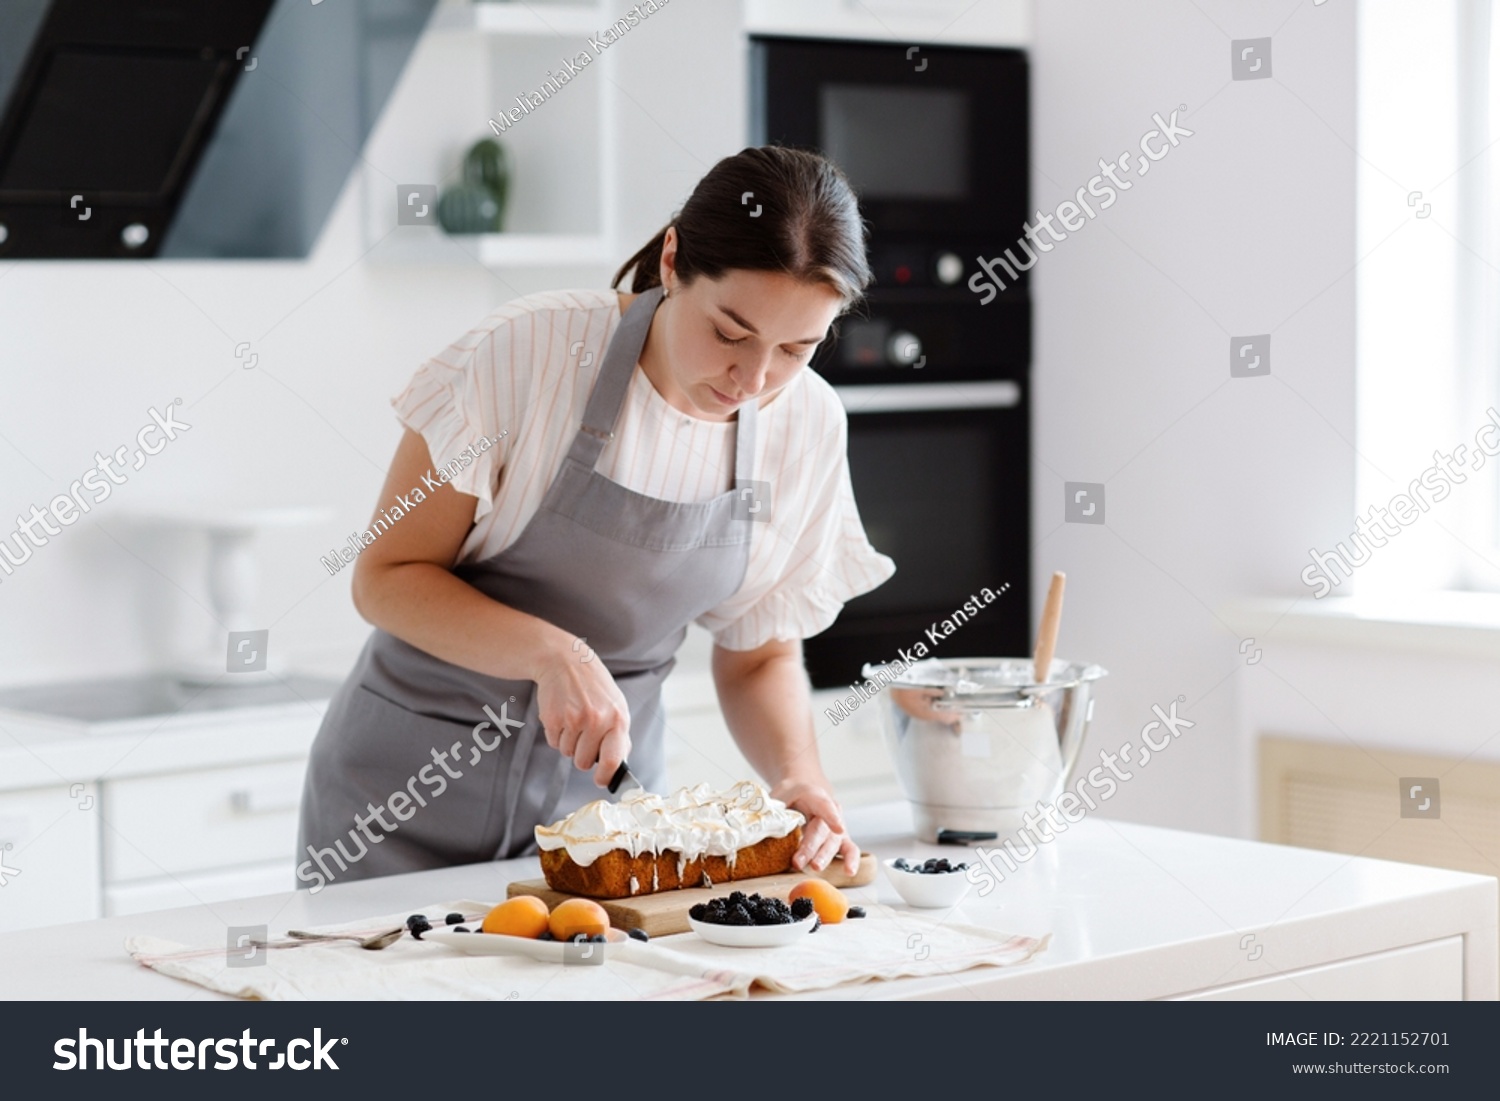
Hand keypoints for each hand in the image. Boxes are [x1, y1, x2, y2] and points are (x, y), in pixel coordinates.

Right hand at [533, 636, 631, 786]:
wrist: (565, 660)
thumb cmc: (594, 686)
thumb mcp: (616, 705)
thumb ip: (619, 734)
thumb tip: (618, 764)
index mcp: (617, 718)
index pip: (612, 760)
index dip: (605, 776)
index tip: (601, 781)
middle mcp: (596, 720)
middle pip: (583, 762)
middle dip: (582, 754)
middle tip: (583, 735)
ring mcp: (573, 720)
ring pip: (567, 753)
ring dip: (568, 742)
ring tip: (573, 718)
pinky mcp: (552, 718)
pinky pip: (553, 742)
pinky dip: (556, 734)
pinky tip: (562, 714)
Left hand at [772, 778, 858, 874]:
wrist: (804, 789)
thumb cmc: (791, 794)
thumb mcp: (779, 794)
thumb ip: (773, 811)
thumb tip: (763, 829)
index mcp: (814, 795)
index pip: (824, 805)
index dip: (831, 817)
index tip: (838, 828)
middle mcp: (831, 810)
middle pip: (822, 830)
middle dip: (810, 848)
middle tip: (798, 862)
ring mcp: (837, 826)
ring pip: (834, 842)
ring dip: (824, 857)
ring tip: (814, 867)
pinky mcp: (840, 839)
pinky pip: (850, 849)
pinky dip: (851, 861)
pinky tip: (849, 872)